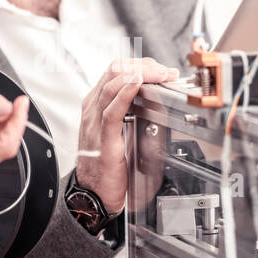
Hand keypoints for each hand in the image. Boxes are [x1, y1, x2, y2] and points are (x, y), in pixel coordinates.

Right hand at [76, 57, 179, 213]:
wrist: (93, 193)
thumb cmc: (107, 165)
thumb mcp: (117, 131)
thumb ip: (128, 113)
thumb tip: (152, 98)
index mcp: (96, 105)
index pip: (115, 71)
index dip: (140, 64)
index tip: (161, 69)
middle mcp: (93, 109)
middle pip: (114, 72)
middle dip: (142, 65)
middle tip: (164, 71)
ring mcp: (95, 122)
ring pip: (112, 85)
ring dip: (139, 74)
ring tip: (158, 73)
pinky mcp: (103, 138)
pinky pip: (112, 110)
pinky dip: (125, 94)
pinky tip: (137, 84)